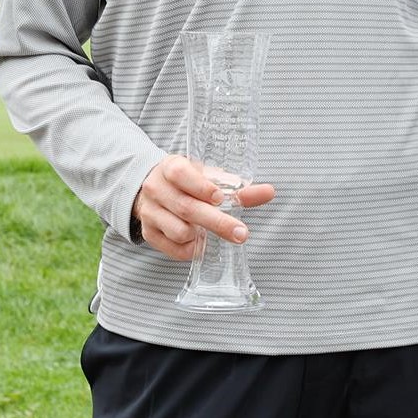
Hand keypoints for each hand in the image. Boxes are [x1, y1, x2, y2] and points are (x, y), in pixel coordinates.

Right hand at [132, 155, 274, 260]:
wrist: (151, 188)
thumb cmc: (187, 182)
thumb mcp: (207, 177)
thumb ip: (238, 187)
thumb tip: (269, 192)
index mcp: (171, 167)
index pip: (182, 175)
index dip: (201, 187)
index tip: (220, 198)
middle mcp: (156, 189)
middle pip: (186, 208)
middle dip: (216, 222)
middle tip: (241, 233)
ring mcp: (149, 212)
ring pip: (178, 231)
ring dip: (200, 236)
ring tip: (210, 232)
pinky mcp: (148, 233)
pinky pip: (171, 249)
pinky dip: (190, 250)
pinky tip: (199, 243)